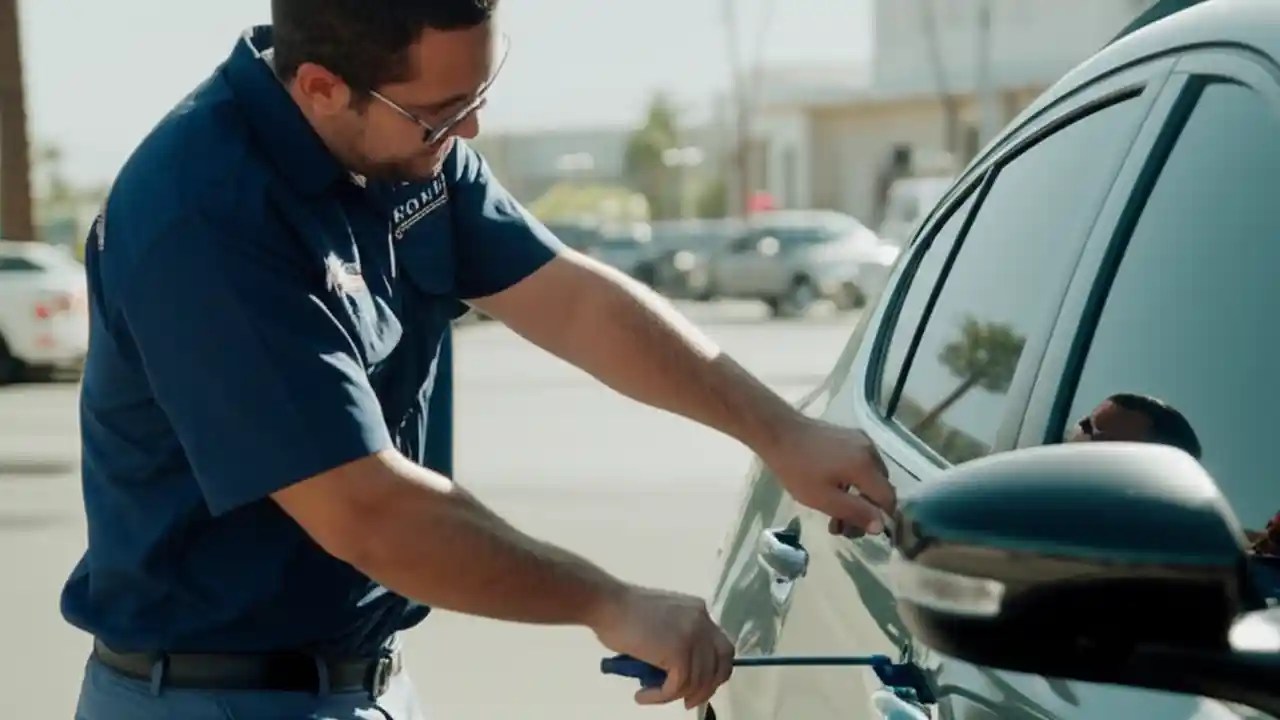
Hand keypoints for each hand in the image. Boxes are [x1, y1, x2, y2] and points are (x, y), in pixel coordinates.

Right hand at [590, 586, 734, 707]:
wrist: (607, 604)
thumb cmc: (622, 611)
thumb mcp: (662, 620)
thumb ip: (678, 636)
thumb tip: (679, 668)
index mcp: (698, 610)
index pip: (721, 646)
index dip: (713, 670)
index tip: (698, 685)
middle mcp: (702, 621)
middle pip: (722, 663)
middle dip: (708, 686)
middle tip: (688, 700)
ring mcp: (693, 636)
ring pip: (698, 680)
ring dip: (676, 695)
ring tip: (651, 695)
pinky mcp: (679, 652)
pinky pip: (677, 686)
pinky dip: (660, 697)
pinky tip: (643, 695)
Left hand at [762, 416, 895, 535]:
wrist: (777, 432)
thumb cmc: (798, 469)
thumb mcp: (824, 499)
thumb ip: (855, 512)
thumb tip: (881, 526)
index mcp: (867, 466)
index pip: (888, 498)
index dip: (881, 518)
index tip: (861, 531)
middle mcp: (870, 450)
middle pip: (879, 487)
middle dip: (864, 510)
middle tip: (841, 527)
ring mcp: (860, 440)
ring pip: (869, 476)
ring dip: (856, 497)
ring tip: (832, 515)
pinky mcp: (848, 436)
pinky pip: (859, 463)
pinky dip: (852, 480)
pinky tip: (833, 490)